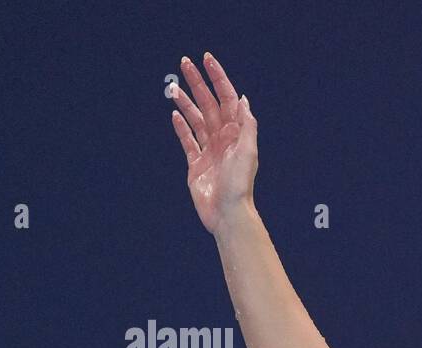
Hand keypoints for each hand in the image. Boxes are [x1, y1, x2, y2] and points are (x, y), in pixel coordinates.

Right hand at [169, 53, 256, 234]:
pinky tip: (175, 113)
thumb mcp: (248, 152)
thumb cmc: (239, 185)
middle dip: (198, 83)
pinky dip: (182, 127)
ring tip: (174, 87)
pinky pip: (188, 141)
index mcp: (237, 134)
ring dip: (186, 102)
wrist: (228, 214)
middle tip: (185, 63)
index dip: (218, 78)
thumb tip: (242, 99)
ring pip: (196, 120)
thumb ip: (246, 126)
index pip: (227, 99)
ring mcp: (209, 151)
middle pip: (209, 105)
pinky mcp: (197, 165)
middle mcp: (224, 140)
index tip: (207, 59)